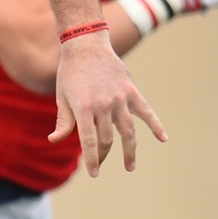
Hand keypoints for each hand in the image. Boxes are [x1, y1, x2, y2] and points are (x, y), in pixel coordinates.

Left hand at [48, 32, 165, 175]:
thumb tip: (54, 140)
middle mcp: (103, 105)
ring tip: (130, 166)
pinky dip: (156, 125)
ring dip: (130, 151)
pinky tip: (163, 138)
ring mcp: (119, 98)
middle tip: (99, 164)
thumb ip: (63, 121)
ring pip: (127, 131)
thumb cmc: (70, 73)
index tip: (93, 173)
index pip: (89, 141)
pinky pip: (146, 111)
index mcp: (84, 108)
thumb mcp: (61, 97)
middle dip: (103, 155)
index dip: (92, 159)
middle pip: (107, 139)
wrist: (86, 45)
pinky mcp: (131, 91)